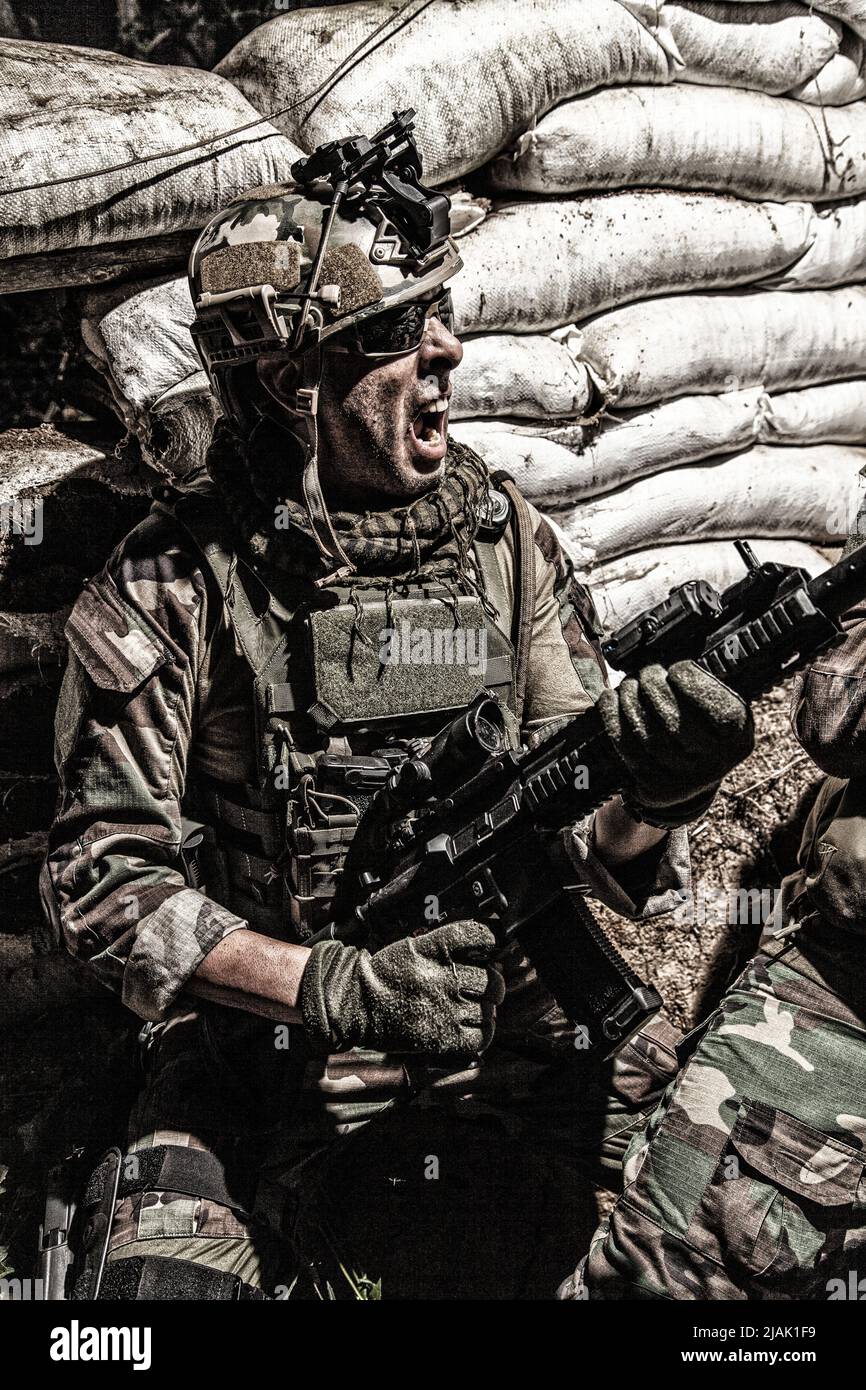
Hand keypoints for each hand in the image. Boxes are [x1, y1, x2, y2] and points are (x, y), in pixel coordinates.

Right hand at [299, 920, 504, 1057]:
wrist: (357, 1002)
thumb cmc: (385, 973)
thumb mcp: (413, 946)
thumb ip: (444, 945)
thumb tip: (482, 953)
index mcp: (434, 950)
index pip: (478, 936)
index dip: (491, 942)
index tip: (491, 949)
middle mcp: (443, 978)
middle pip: (490, 979)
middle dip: (492, 983)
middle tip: (485, 987)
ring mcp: (444, 1008)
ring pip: (487, 1008)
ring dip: (487, 1009)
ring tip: (478, 1008)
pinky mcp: (441, 1037)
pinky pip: (480, 1037)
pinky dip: (484, 1032)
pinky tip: (476, 1027)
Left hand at [596, 660, 753, 826]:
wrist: (689, 779)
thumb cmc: (701, 729)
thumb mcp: (714, 710)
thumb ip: (701, 686)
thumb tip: (665, 656)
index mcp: (738, 739)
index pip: (722, 713)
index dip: (695, 686)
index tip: (676, 668)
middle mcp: (716, 764)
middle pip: (677, 722)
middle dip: (654, 688)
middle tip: (645, 672)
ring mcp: (684, 780)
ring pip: (649, 735)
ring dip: (630, 701)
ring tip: (628, 684)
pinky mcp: (655, 787)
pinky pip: (628, 748)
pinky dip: (614, 718)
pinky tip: (611, 699)